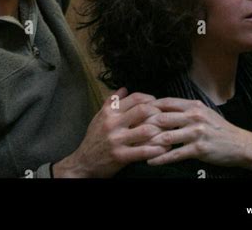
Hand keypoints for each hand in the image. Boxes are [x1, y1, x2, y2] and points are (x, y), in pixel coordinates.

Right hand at [53, 87, 170, 177]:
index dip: (149, 98)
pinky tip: (164, 149)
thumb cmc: (94, 138)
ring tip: (168, 132)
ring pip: (145, 130)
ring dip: (160, 131)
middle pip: (142, 110)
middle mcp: (113, 123)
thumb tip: (124, 88)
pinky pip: (142, 151)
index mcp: (109, 111)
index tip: (156, 103)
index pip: (134, 98)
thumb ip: (111, 102)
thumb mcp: (99, 116)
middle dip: (157, 112)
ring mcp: (116, 140)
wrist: (83, 162)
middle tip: (164, 116)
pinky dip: (156, 149)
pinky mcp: (120, 156)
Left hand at [143, 98, 251, 168]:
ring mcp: (196, 133)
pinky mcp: (198, 149)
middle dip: (145, 124)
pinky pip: (175, 154)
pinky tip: (151, 160)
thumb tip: (164, 108)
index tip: (136, 111)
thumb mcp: (204, 112)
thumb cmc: (219, 128)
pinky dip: (161, 158)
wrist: (239, 144)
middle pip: (162, 118)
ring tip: (137, 146)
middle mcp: (193, 116)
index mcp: (193, 105)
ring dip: (150, 142)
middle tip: (131, 130)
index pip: (165, 102)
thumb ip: (185, 109)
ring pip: (166, 136)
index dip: (149, 106)